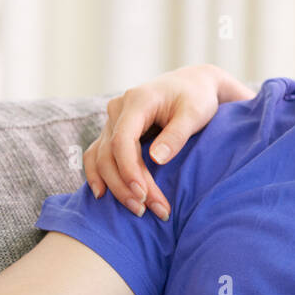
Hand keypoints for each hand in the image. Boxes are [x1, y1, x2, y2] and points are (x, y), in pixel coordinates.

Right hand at [83, 64, 255, 218]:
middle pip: (110, 153)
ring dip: (114, 186)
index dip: (129, 170)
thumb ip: (176, 135)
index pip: (122, 140)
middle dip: (125, 186)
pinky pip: (97, 155)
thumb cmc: (197, 97)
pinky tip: (102, 196)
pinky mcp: (114, 131)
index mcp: (138, 100)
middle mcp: (118, 109)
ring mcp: (113, 120)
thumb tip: (157, 159)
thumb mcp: (194, 113)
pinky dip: (98, 175)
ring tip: (135, 210)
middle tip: (146, 210)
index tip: (143, 194)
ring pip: (101, 157)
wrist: (193, 84)